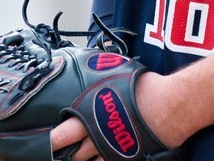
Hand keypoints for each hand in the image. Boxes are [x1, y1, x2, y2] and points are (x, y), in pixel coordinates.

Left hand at [50, 73, 183, 160]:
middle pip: (71, 153)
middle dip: (63, 153)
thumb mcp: (115, 71)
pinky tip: (99, 159)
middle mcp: (96, 135)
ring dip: (81, 158)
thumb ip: (97, 72)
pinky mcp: (124, 158)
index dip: (52, 140)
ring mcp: (109, 150)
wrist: (168, 106)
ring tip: (77, 155)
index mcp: (89, 113)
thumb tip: (83, 62)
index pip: (61, 134)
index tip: (45, 142)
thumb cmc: (143, 86)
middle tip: (57, 153)